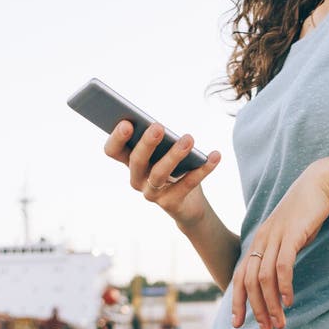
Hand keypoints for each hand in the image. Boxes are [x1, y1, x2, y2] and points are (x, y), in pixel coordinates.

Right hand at [104, 121, 220, 228]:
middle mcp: (137, 179)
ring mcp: (152, 194)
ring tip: (189, 139)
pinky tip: (215, 155)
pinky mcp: (171, 204)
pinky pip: (187, 185)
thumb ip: (161, 139)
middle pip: (136, 161)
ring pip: (159, 174)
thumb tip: (162, 127)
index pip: (112, 151)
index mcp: (131, 162)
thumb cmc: (175, 170)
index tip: (126, 123)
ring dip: (174, 155)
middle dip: (146, 143)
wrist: (189, 206)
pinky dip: (203, 169)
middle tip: (158, 126)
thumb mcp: (166, 151)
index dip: (116, 138)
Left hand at [231, 157, 328, 328]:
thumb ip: (279, 255)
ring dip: (271, 304)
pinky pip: (283, 265)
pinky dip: (284, 285)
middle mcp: (261, 240)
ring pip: (264, 277)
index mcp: (257, 242)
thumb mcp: (287, 236)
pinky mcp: (292, 234)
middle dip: (255, 310)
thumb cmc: (306, 213)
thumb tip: (276, 281)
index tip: (238, 324)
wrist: (321, 183)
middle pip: (249, 281)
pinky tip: (289, 301)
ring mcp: (275, 236)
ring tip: (279, 323)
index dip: (237, 302)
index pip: (240, 276)